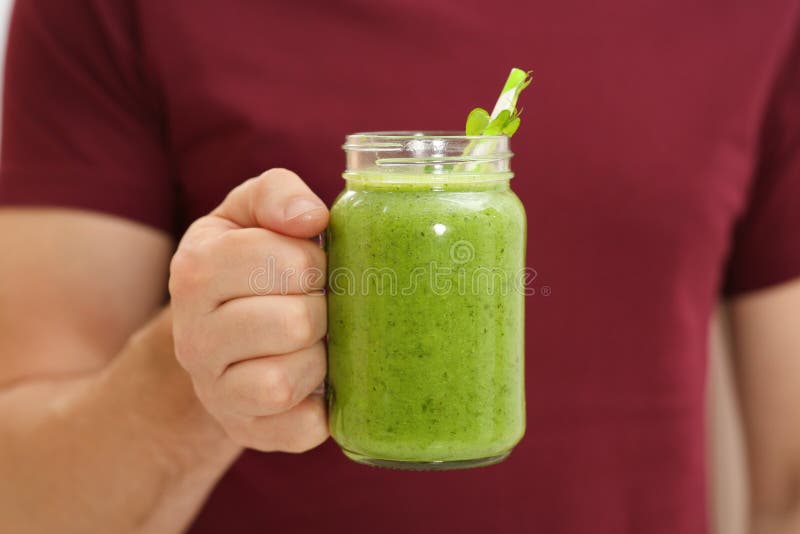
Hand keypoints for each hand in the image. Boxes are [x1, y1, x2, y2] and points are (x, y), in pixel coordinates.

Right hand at [169, 169, 328, 452]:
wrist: (219, 335)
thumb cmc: (251, 265)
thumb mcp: (252, 214)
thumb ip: (278, 194)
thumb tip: (309, 218)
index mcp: (197, 269)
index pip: (289, 263)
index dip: (317, 263)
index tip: (311, 266)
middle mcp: (193, 335)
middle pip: (296, 322)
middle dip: (323, 309)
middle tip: (315, 305)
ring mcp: (214, 390)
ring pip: (290, 378)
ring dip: (320, 358)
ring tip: (312, 343)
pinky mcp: (246, 430)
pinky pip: (301, 427)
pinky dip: (321, 407)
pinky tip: (314, 384)